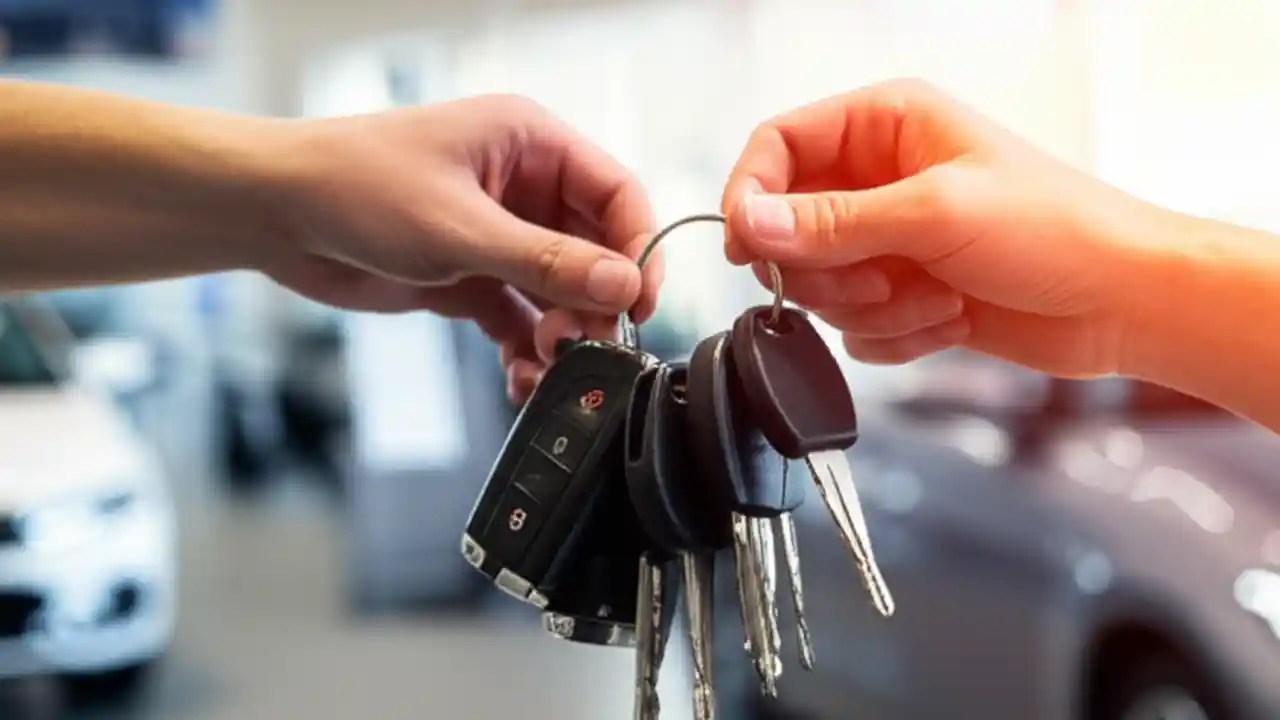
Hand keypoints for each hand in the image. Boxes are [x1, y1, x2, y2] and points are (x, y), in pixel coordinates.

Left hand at [262, 95, 658, 400]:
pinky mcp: (470, 276)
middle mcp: (522, 185)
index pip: (616, 194)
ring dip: (563, 333)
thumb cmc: (355, 186)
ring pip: (560, 291)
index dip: (637, 248)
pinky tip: (523, 376)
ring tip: (551, 364)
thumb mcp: (460, 228)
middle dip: (596, 302)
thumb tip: (623, 286)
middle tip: (588, 344)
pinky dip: (527, 349)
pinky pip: (521, 317)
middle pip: (595, 250)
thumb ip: (547, 262)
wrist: (274, 214)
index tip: (640, 303)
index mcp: (530, 143)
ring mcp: (497, 234)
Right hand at [721, 79, 1166, 376]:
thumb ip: (832, 221)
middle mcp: (880, 179)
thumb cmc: (1057, 229)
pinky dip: (894, 334)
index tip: (747, 245)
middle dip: (828, 268)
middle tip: (879, 274)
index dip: (752, 194)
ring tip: (934, 295)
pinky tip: (947, 317)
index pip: (778, 146)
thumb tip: (751, 222)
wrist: (1124, 303)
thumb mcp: (935, 213)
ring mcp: (890, 240)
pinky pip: (853, 328)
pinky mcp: (903, 294)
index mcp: (885, 126)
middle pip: (787, 228)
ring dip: (870, 305)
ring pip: (818, 286)